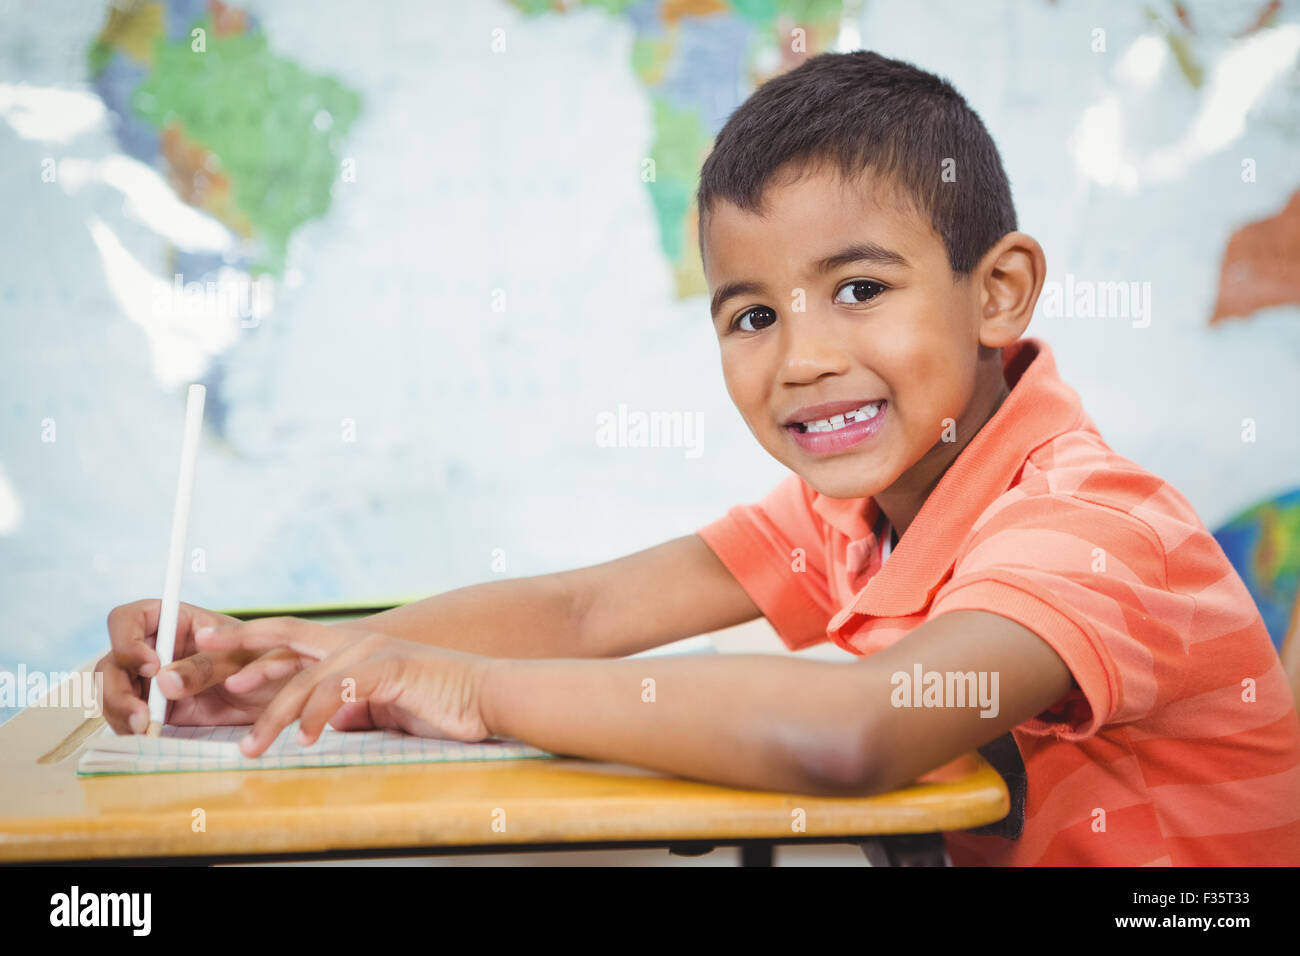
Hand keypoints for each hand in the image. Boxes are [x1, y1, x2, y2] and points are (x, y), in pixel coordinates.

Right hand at [98, 600, 317, 733]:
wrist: (278, 696)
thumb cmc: (266, 661)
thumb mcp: (241, 659)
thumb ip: (204, 667)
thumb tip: (163, 681)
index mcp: (173, 620)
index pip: (128, 619)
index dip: (128, 640)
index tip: (151, 666)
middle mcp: (154, 648)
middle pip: (112, 661)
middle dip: (117, 688)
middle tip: (141, 714)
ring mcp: (151, 680)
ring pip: (112, 692)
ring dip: (120, 712)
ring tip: (144, 729)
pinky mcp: (157, 708)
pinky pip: (129, 717)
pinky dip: (131, 728)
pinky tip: (146, 736)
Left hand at [194, 619, 493, 756]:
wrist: (487, 696)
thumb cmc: (440, 702)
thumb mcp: (383, 705)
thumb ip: (352, 706)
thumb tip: (325, 720)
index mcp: (351, 646)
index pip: (289, 637)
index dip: (249, 640)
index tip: (209, 645)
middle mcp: (356, 640)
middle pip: (285, 642)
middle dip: (239, 650)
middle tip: (199, 659)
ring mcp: (372, 651)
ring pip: (306, 679)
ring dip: (274, 716)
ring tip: (252, 748)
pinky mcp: (390, 667)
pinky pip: (340, 691)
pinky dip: (317, 716)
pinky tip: (306, 740)